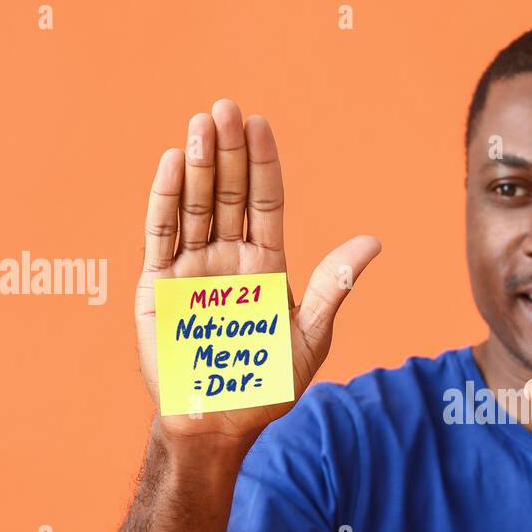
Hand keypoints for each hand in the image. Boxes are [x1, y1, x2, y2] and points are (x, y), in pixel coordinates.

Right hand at [135, 98, 380, 445]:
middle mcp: (228, 258)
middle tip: (226, 107)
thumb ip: (333, 286)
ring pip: (194, 204)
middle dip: (227, 151)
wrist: (219, 423)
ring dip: (195, 163)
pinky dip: (164, 198)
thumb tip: (374, 242)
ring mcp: (192, 268)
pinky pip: (161, 233)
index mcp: (266, 265)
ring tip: (200, 123)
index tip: (261, 123)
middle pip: (228, 193)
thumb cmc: (268, 385)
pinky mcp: (158, 284)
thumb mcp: (310, 336)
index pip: (266, 202)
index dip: (262, 164)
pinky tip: (170, 162)